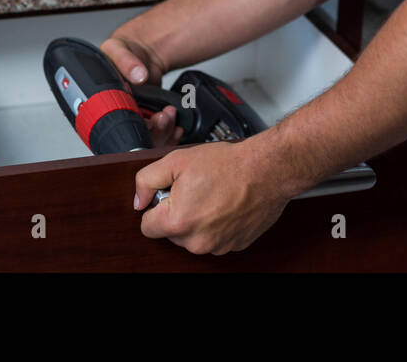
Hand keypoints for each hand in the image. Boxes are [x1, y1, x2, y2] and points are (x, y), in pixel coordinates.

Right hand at [99, 34, 179, 146]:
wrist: (139, 51)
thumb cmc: (121, 51)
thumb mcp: (117, 48)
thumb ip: (125, 60)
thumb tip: (138, 75)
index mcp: (103, 104)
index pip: (115, 128)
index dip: (134, 130)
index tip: (150, 121)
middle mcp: (117, 115)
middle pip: (133, 139)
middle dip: (153, 133)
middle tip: (163, 118)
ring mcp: (134, 119)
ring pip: (147, 140)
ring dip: (163, 133)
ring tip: (170, 115)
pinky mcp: (148, 118)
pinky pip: (157, 134)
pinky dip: (169, 133)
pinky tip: (175, 124)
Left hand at [133, 139, 290, 255]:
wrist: (268, 170)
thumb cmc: (229, 164)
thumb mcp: (177, 160)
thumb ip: (147, 180)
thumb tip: (139, 199)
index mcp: (178, 222)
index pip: (147, 226)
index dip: (155, 206)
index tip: (169, 194)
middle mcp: (197, 241)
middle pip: (171, 233)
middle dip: (177, 212)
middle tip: (194, 189)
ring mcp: (218, 246)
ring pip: (194, 237)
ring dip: (198, 220)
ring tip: (213, 194)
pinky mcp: (235, 245)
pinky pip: (215, 238)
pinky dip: (217, 224)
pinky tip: (226, 203)